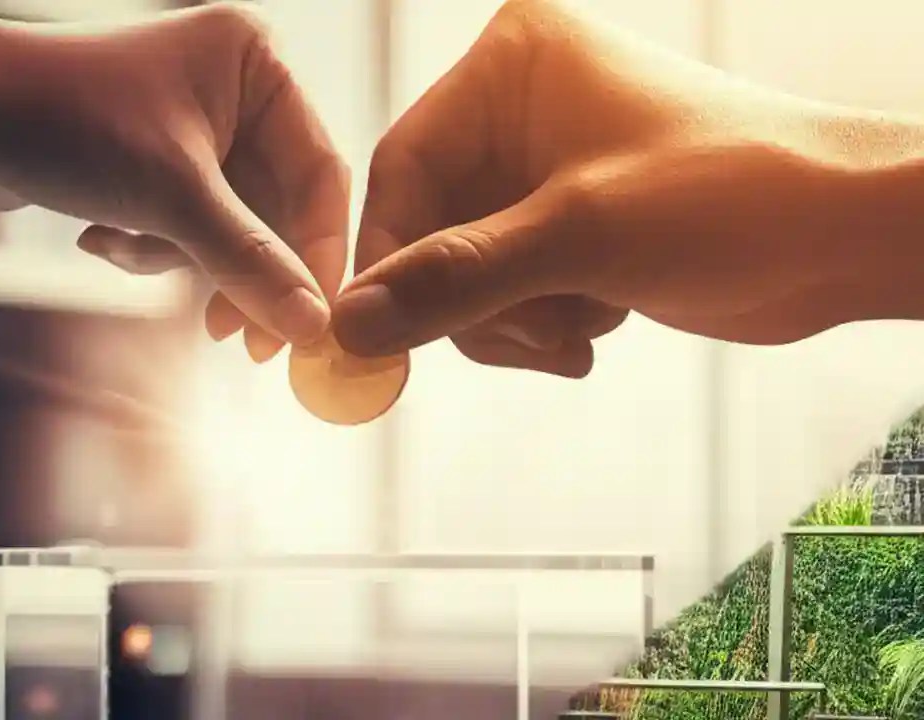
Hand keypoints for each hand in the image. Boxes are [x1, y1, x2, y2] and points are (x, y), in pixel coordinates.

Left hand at [0, 4, 348, 360]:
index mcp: (258, 64)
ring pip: (230, 226)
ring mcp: (196, 126)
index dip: (320, 253)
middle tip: (249, 343)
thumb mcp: (170, 195)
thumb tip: (312, 327)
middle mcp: (235, 89)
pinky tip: (99, 236)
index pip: (321, 171)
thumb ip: (249, 261)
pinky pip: (186, 226)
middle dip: (249, 270)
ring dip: (186, 259)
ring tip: (134, 255)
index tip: (315, 325)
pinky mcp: (158, 161)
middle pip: (277, 207)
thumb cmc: (64, 119)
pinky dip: (150, 246)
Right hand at [333, 0, 917, 376]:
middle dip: (473, 297)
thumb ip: (456, 279)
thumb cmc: (735, 197)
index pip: (404, 165)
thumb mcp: (579, 237)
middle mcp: (521, 105)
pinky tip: (601, 321)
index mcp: (513, 65)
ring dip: (512, 318)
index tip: (376, 334)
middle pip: (432, 223)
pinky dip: (540, 319)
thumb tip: (351, 326)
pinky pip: (509, 281)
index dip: (389, 256)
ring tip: (580, 329)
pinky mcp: (571, 214)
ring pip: (467, 264)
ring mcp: (546, 163)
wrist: (848, 234)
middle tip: (525, 342)